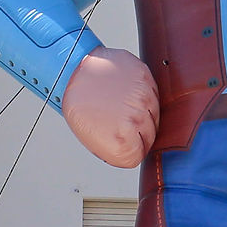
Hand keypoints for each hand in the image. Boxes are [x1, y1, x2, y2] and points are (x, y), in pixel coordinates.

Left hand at [61, 47, 158, 166]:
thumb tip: (134, 151)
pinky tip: (126, 93)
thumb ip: (118, 149)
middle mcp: (136, 121)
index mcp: (122, 141)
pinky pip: (153, 94)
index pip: (140, 155)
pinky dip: (142, 96)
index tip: (122, 141)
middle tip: (119, 122)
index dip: (130, 150)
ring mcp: (143, 98)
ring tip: (121, 106)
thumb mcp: (93, 139)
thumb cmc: (80, 106)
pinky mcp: (145, 78)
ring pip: (154, 115)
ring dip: (142, 114)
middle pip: (150, 136)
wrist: (71, 71)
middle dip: (137, 133)